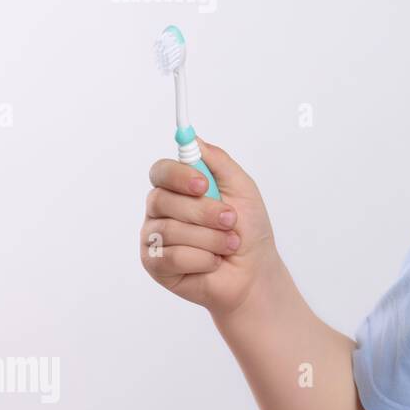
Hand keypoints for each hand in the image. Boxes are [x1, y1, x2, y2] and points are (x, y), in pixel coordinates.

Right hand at [140, 136, 281, 317]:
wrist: (255, 272)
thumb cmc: (249, 230)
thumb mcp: (243, 189)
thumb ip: (217, 161)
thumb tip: (192, 137)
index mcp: (179, 189)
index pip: (161, 171)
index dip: (178, 176)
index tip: (202, 185)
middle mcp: (161, 210)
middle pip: (161, 199)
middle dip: (203, 212)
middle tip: (230, 220)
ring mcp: (154, 237)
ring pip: (169, 229)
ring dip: (209, 238)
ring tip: (228, 245)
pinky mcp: (155, 264)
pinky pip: (170, 255)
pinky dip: (201, 259)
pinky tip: (213, 263)